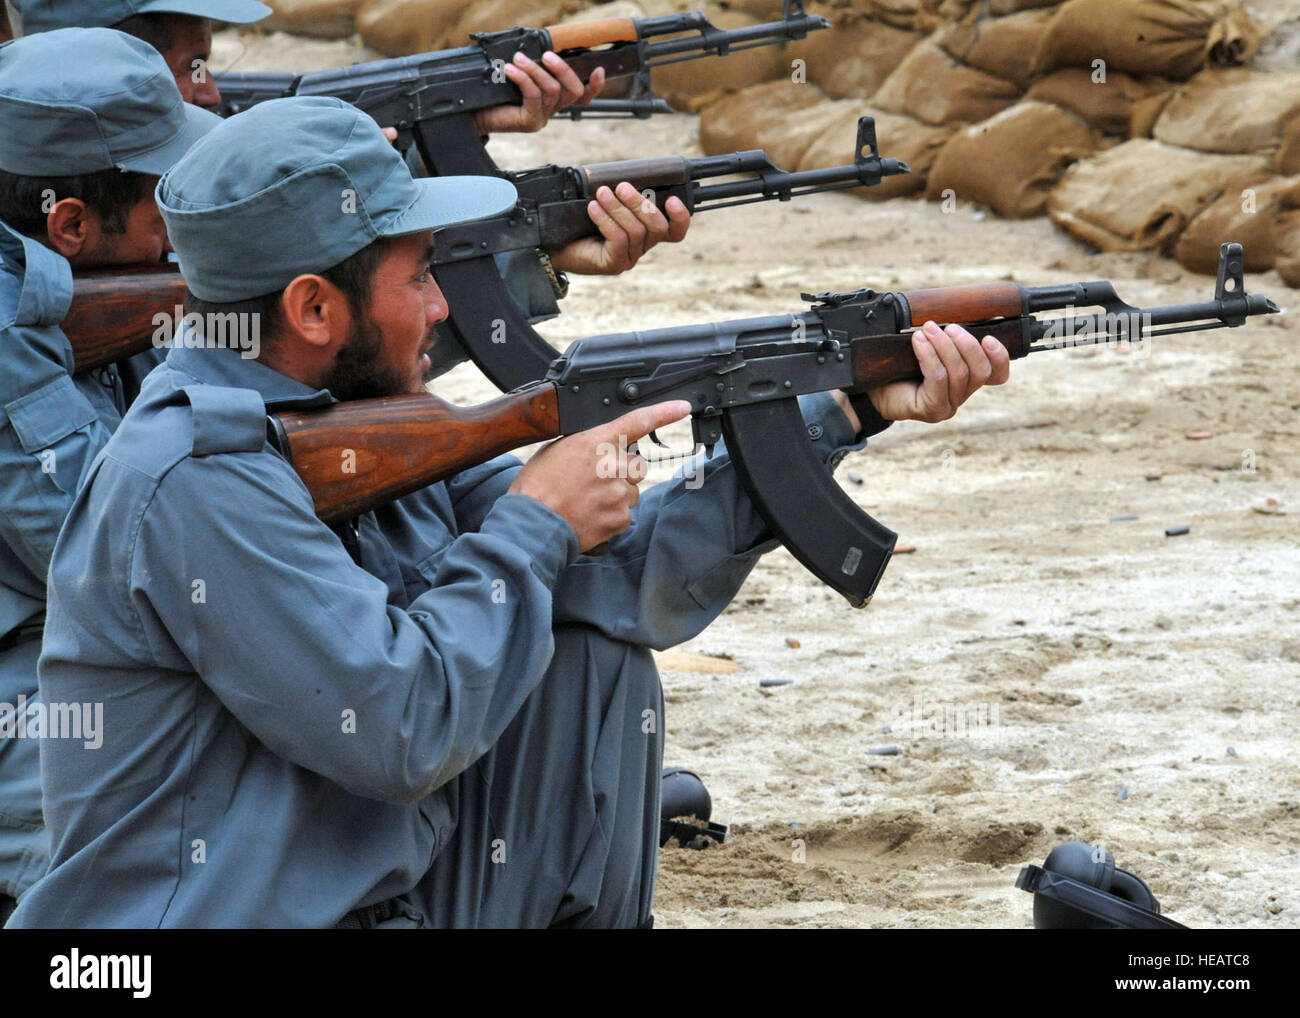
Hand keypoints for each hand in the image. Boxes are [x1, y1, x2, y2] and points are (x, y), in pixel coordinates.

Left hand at [473, 52, 603, 134]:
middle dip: (562, 69)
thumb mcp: (518, 78)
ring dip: (535, 70)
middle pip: (573, 91)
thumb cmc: (495, 95)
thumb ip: (533, 69)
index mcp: (553, 101)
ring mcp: (542, 118)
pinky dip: (523, 78)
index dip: (594, 86)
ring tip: (517, 59)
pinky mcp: (530, 121)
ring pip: (552, 90)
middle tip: (546, 55)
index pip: (581, 97)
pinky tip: (510, 70)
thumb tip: (539, 50)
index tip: (598, 69)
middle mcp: (551, 111)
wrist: (475, 115)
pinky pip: (533, 95)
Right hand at [508, 400, 691, 550]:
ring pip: (632, 491)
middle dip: (622, 472)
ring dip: (617, 495)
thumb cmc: (537, 486)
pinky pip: (626, 514)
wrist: (532, 523)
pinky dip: (612, 516)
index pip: (637, 421)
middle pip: (636, 465)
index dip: (664, 412)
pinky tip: (591, 515)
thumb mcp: (558, 450)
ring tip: (588, 501)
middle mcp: (612, 465)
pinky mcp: (620, 518)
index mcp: (595, 442)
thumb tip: (602, 449)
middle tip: (595, 482)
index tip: (683, 407)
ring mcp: (618, 492)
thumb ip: (587, 445)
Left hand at [550, 184, 690, 275]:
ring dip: (618, 208)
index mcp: (646, 231)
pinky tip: (593, 208)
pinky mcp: (614, 264)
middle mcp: (642, 246)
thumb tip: (628, 174)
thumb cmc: (581, 220)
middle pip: (658, 227)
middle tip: (621, 187)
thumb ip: (622, 192)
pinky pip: (618, 239)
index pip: (675, 231)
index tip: (672, 199)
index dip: (680, 217)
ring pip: (636, 231)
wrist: (556, 244)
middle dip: (641, 204)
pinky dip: (606, 220)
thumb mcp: (606, 201)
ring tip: (601, 194)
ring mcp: (629, 257)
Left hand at [864, 321, 1010, 422]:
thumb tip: (952, 311)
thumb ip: (944, 336)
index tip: (989, 337)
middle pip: (980, 371)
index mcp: (965, 380)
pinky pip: (938, 379)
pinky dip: (929, 356)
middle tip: (948, 327)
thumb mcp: (926, 346)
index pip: (997, 375)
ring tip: (927, 329)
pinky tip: (918, 341)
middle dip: (967, 344)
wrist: (870, 389)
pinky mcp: (931, 410)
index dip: (999, 357)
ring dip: (944, 346)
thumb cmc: (897, 366)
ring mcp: (947, 406)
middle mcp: (960, 395)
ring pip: (959, 374)